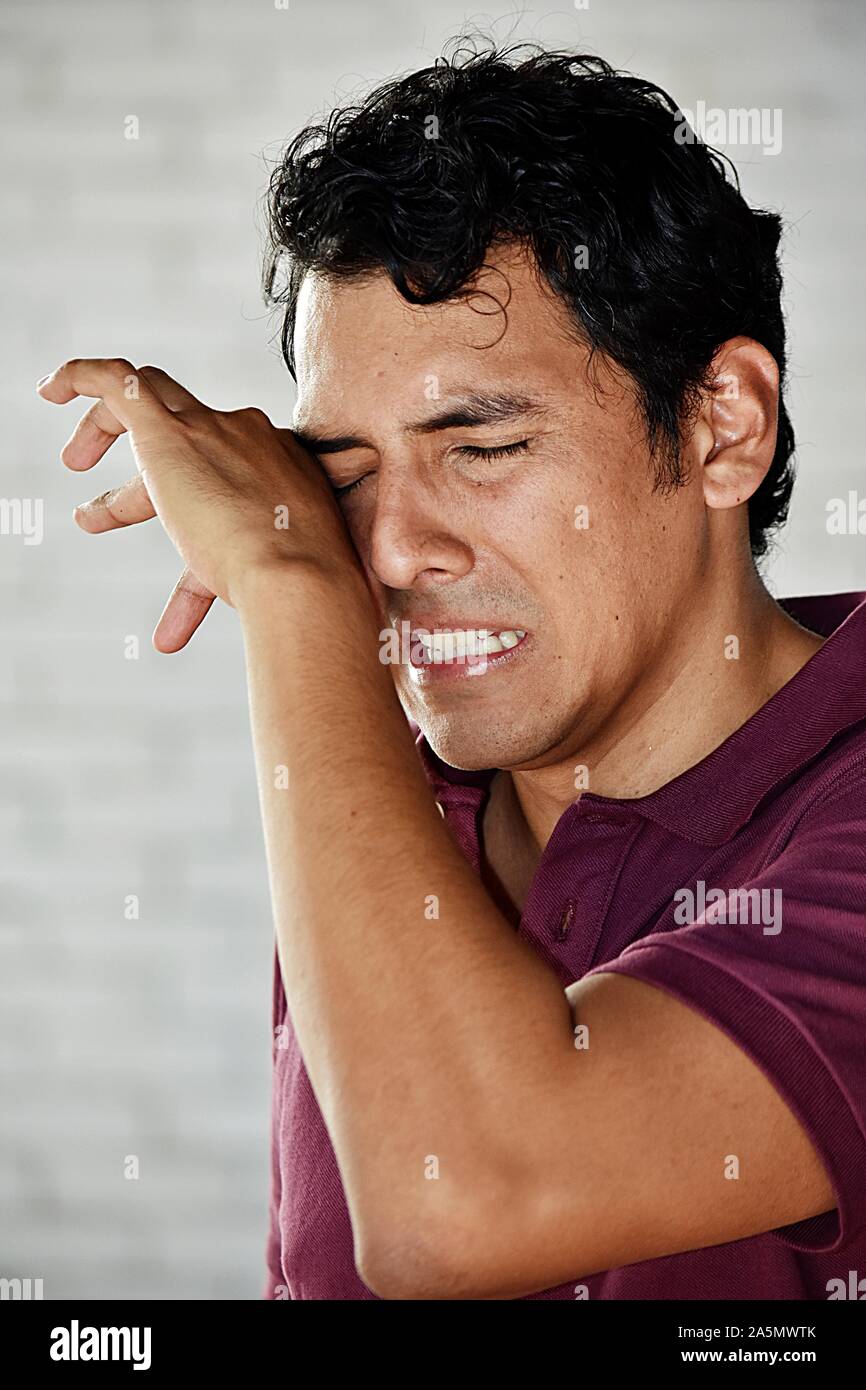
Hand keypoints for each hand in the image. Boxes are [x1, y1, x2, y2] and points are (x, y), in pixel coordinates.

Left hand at [37, 358, 355, 650]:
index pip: (224, 463)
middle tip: (104, 493)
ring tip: (73, 460)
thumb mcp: (260, 586)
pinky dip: (82, 376)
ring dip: (107, 424)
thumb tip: (163, 641)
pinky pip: (117, 381)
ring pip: (150, 397)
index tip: (161, 523)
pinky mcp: (170, 433)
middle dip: (145, 450)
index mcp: (281, 466)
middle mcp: (249, 437)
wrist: (302, 577)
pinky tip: (50, 388)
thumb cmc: (293, 596)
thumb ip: (209, 595)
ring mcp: (212, 431)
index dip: (184, 493)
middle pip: (187, 424)